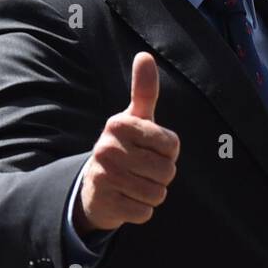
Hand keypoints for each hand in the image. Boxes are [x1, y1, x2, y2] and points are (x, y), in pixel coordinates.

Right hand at [73, 52, 178, 233]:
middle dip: (162, 175)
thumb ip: (144, 89)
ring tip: (135, 183)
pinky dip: (141, 209)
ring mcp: (103, 177)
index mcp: (118, 124)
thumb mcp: (136, 118)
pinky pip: (145, 212)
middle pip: (167, 172)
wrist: (95, 186)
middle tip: (142, 169)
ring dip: (152, 193)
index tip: (151, 148)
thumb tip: (144, 55)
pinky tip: (127, 199)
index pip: (172, 145)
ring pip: (157, 194)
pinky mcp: (105, 204)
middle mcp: (106, 148)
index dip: (168, 152)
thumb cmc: (126, 146)